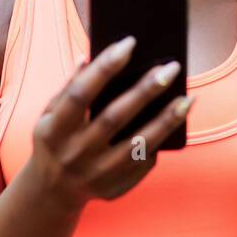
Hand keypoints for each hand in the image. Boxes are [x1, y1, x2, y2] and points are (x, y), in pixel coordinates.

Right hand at [28, 36, 190, 214]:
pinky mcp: (113, 189)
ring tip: (188, 98)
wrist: (51, 193)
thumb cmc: (54, 141)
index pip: (80, 94)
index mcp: (53, 130)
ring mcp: (94, 175)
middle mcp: (74, 154)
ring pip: (137, 145)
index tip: (129, 43)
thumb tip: (89, 58)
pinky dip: (162, 141)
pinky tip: (177, 121)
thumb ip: (69, 88)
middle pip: (114, 118)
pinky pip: (143, 163)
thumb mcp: (48, 115)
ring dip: (166, 120)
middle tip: (170, 68)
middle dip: (145, 91)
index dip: (104, 67)